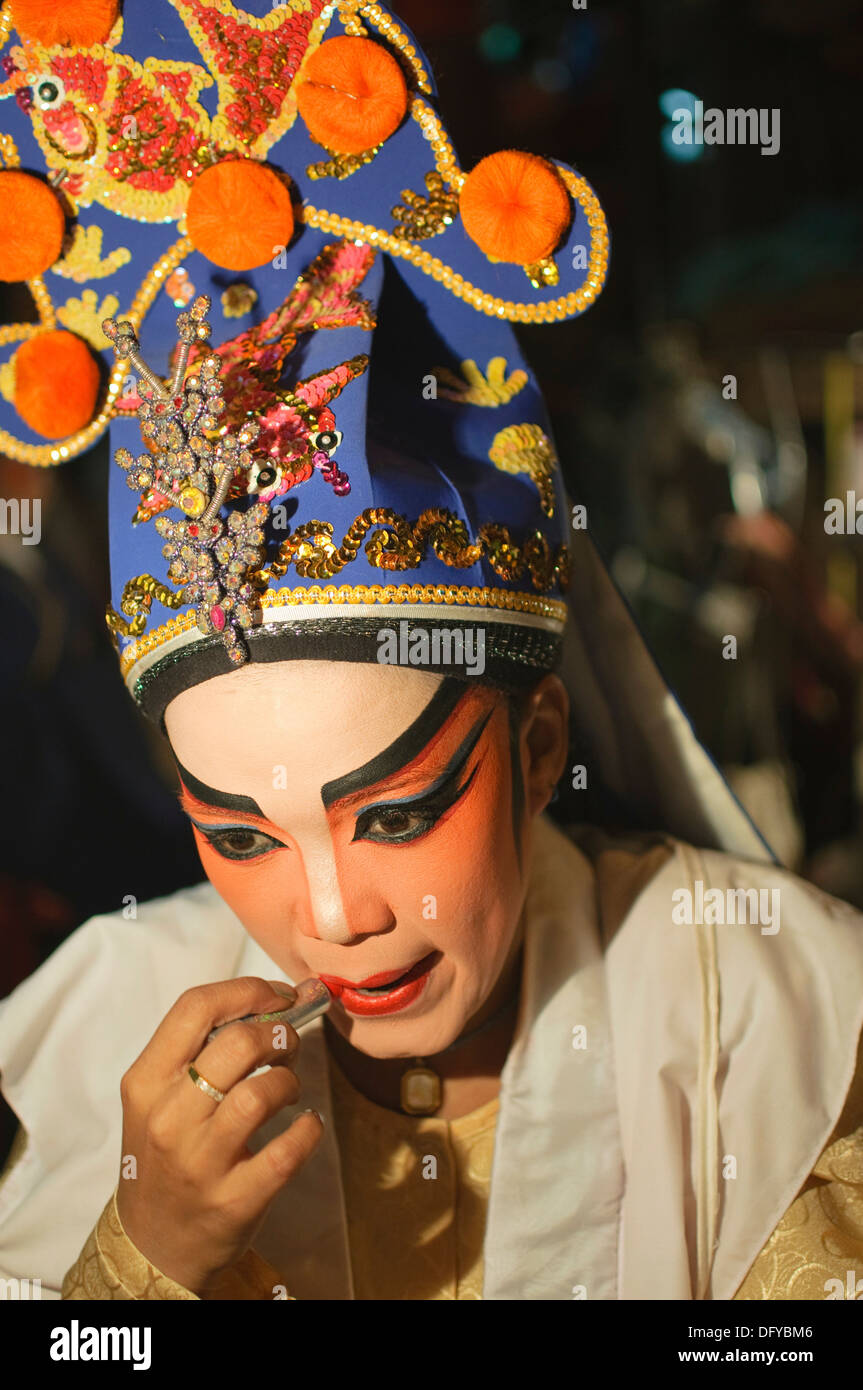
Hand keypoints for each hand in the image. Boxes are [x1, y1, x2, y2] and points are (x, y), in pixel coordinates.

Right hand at [116, 976, 322, 1294]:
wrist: (152, 1244)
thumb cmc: (165, 1153)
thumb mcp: (158, 1098)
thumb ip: (202, 1050)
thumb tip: (278, 999)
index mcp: (146, 1082)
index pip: (195, 1008)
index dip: (248, 990)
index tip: (278, 996)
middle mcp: (168, 1119)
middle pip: (238, 1043)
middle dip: (278, 1033)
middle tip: (287, 1044)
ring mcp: (200, 1162)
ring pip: (261, 1092)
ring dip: (289, 1079)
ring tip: (287, 1087)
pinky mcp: (235, 1200)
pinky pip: (289, 1149)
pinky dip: (308, 1129)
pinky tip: (305, 1125)